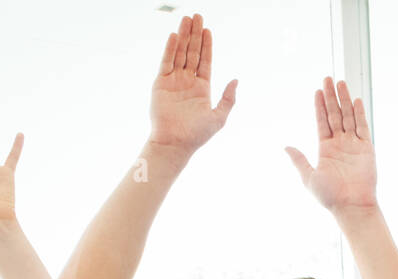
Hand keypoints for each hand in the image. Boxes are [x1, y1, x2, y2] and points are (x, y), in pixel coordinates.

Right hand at [149, 13, 237, 156]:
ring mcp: (174, 81)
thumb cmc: (197, 134)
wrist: (175, 143)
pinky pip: (166, 62)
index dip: (207, 46)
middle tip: (197, 16)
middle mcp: (188, 82)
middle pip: (192, 53)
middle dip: (195, 35)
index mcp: (202, 88)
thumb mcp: (219, 117)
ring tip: (186, 19)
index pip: (205, 61)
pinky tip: (174, 36)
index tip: (208, 30)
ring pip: (179, 54)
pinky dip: (170, 49)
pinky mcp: (161, 84)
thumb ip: (228, 98)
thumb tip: (236, 80)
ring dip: (183, 37)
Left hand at [286, 78, 376, 212]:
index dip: (319, 107)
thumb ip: (299, 160)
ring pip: (348, 117)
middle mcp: (340, 144)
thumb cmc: (330, 196)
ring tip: (340, 82)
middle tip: (328, 78)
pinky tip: (355, 100)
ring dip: (344, 100)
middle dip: (331, 97)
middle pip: (335, 115)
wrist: (351, 206)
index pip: (322, 122)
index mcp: (325, 149)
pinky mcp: (366, 149)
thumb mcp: (309, 177)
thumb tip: (286, 147)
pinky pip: (362, 127)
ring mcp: (354, 145)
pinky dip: (359, 113)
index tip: (317, 91)